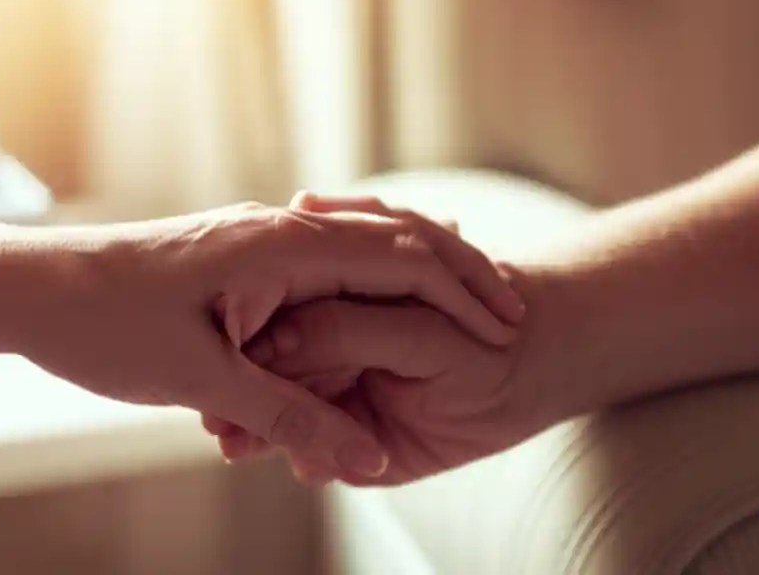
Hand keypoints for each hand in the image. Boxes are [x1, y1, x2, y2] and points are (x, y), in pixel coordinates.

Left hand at [13, 199, 524, 477]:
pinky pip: (315, 270)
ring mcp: (251, 241)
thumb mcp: (200, 379)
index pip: (399, 254)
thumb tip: (361, 458)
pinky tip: (368, 319)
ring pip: (353, 255)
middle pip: (389, 242)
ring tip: (461, 311)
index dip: (461, 289)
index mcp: (278, 245)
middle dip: (454, 277)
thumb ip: (288, 414)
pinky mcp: (230, 261)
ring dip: (407, 283)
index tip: (509, 326)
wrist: (28, 287)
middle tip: (508, 317)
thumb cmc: (104, 323)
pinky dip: (357, 292)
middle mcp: (273, 231)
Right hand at [215, 298, 548, 485]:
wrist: (545, 365)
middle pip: (271, 364)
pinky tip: (303, 467)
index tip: (217, 366)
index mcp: (340, 290)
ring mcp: (345, 383)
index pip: (276, 317)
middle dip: (239, 393)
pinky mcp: (362, 430)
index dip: (245, 342)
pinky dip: (310, 458)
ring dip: (261, 431)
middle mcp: (334, 334)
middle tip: (212, 420)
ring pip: (288, 409)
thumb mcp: (418, 331)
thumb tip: (279, 341)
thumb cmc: (491, 328)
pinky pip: (322, 448)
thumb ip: (350, 330)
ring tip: (236, 449)